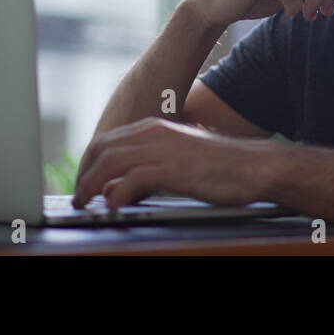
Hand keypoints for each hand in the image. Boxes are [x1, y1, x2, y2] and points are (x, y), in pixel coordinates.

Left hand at [71, 116, 278, 209]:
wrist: (254, 166)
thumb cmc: (221, 167)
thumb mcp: (179, 160)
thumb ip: (148, 168)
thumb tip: (119, 186)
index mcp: (154, 128)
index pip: (106, 142)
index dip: (88, 164)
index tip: (83, 183)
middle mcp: (153, 133)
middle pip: (101, 149)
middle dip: (84, 175)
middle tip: (79, 199)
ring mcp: (162, 149)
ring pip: (109, 162)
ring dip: (91, 185)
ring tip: (87, 204)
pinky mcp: (172, 168)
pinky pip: (131, 179)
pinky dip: (116, 194)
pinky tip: (115, 206)